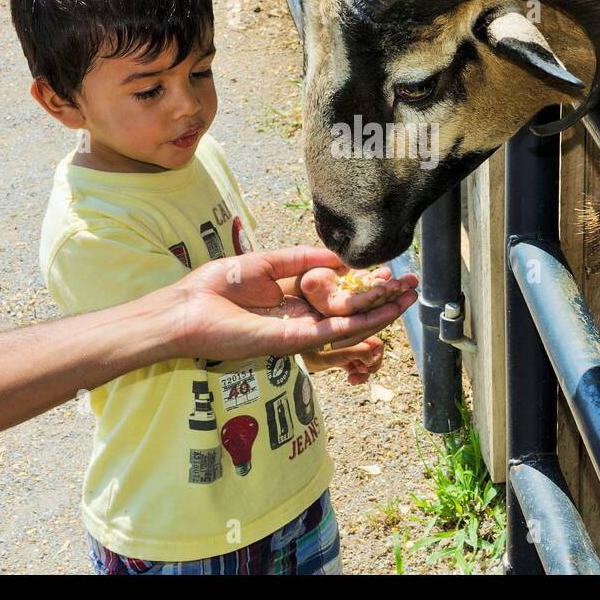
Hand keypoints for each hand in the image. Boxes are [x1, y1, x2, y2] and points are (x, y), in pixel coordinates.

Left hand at [159, 247, 416, 360]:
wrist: (187, 310)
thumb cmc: (215, 287)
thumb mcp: (265, 263)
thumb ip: (301, 259)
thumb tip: (338, 258)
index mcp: (293, 302)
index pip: (338, 295)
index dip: (365, 285)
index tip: (389, 272)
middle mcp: (301, 320)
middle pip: (351, 312)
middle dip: (383, 299)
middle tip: (412, 286)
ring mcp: (299, 333)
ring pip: (349, 325)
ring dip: (381, 313)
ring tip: (409, 298)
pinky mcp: (293, 341)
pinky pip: (333, 332)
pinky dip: (360, 323)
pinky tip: (383, 312)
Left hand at [302, 335, 384, 384]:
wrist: (290, 353)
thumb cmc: (305, 351)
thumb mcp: (328, 355)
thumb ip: (351, 353)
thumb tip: (370, 356)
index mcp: (353, 334)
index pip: (376, 345)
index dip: (375, 358)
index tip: (363, 368)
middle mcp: (353, 339)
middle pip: (374, 352)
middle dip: (372, 366)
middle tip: (361, 374)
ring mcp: (348, 348)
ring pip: (366, 360)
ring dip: (365, 372)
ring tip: (353, 380)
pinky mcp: (341, 357)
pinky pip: (357, 365)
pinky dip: (358, 374)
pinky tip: (350, 380)